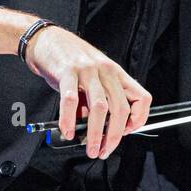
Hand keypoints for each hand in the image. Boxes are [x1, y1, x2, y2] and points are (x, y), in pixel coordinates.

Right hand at [23, 26, 151, 158]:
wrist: (48, 40)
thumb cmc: (70, 62)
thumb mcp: (93, 79)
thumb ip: (96, 102)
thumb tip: (95, 130)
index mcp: (117, 74)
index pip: (142, 98)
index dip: (139, 119)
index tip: (127, 133)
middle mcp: (106, 71)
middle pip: (120, 108)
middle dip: (114, 135)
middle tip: (104, 150)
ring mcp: (88, 70)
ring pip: (100, 107)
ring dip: (95, 133)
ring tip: (90, 148)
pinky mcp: (67, 71)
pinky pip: (70, 100)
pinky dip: (69, 120)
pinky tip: (67, 132)